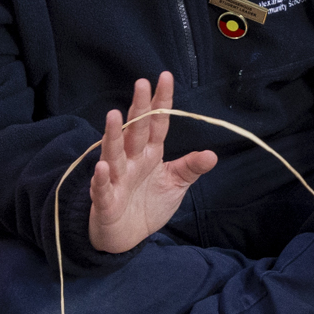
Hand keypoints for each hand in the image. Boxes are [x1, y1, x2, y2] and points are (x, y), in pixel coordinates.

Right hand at [89, 73, 218, 253]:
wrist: (126, 237)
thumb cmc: (148, 204)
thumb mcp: (175, 185)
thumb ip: (190, 168)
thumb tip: (212, 154)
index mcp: (149, 154)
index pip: (156, 124)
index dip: (160, 102)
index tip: (165, 76)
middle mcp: (131, 161)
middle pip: (135, 132)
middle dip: (138, 109)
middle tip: (141, 84)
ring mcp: (116, 179)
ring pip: (113, 154)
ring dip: (113, 136)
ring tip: (114, 116)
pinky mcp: (106, 201)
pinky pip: (102, 188)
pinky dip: (101, 179)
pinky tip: (103, 167)